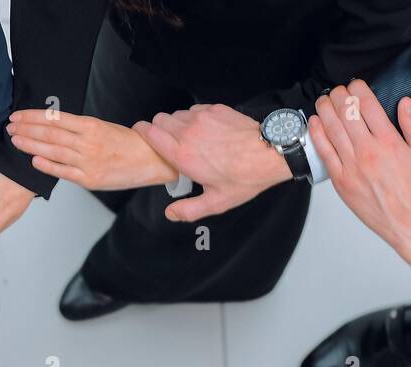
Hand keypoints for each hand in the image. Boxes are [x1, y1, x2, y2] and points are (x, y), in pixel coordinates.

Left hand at [6, 110, 177, 190]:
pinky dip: (47, 166)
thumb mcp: (102, 127)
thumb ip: (78, 128)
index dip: (32, 116)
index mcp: (90, 125)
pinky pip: (64, 172)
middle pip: (49, 134)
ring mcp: (88, 161)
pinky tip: (33, 160)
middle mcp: (87, 142)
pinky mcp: (90, 179)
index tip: (17, 115)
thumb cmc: (126, 144)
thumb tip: (52, 126)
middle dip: (26, 129)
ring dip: (31, 145)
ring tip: (15, 141)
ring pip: (53, 151)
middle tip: (10, 127)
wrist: (150, 160)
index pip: (54, 118)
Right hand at [133, 103, 290, 222]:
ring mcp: (202, 117)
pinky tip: (206, 132)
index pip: (148, 132)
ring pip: (176, 114)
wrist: (269, 154)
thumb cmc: (244, 178)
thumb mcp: (216, 202)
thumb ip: (189, 210)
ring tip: (189, 140)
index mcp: (183, 155)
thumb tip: (170, 213)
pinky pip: (194, 109)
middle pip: (159, 120)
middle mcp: (188, 132)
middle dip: (158, 129)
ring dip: (177, 124)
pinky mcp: (215, 109)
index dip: (141, 132)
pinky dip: (194, 118)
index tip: (142, 137)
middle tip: (168, 144)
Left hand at [309, 85, 410, 270]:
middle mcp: (368, 152)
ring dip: (325, 109)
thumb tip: (405, 102)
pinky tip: (315, 123)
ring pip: (332, 129)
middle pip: (346, 112)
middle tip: (337, 90)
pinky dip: (317, 134)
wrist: (409, 224)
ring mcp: (352, 167)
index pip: (367, 104)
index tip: (355, 84)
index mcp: (389, 142)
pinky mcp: (341, 182)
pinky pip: (324, 153)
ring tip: (323, 100)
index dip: (358, 88)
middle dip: (339, 95)